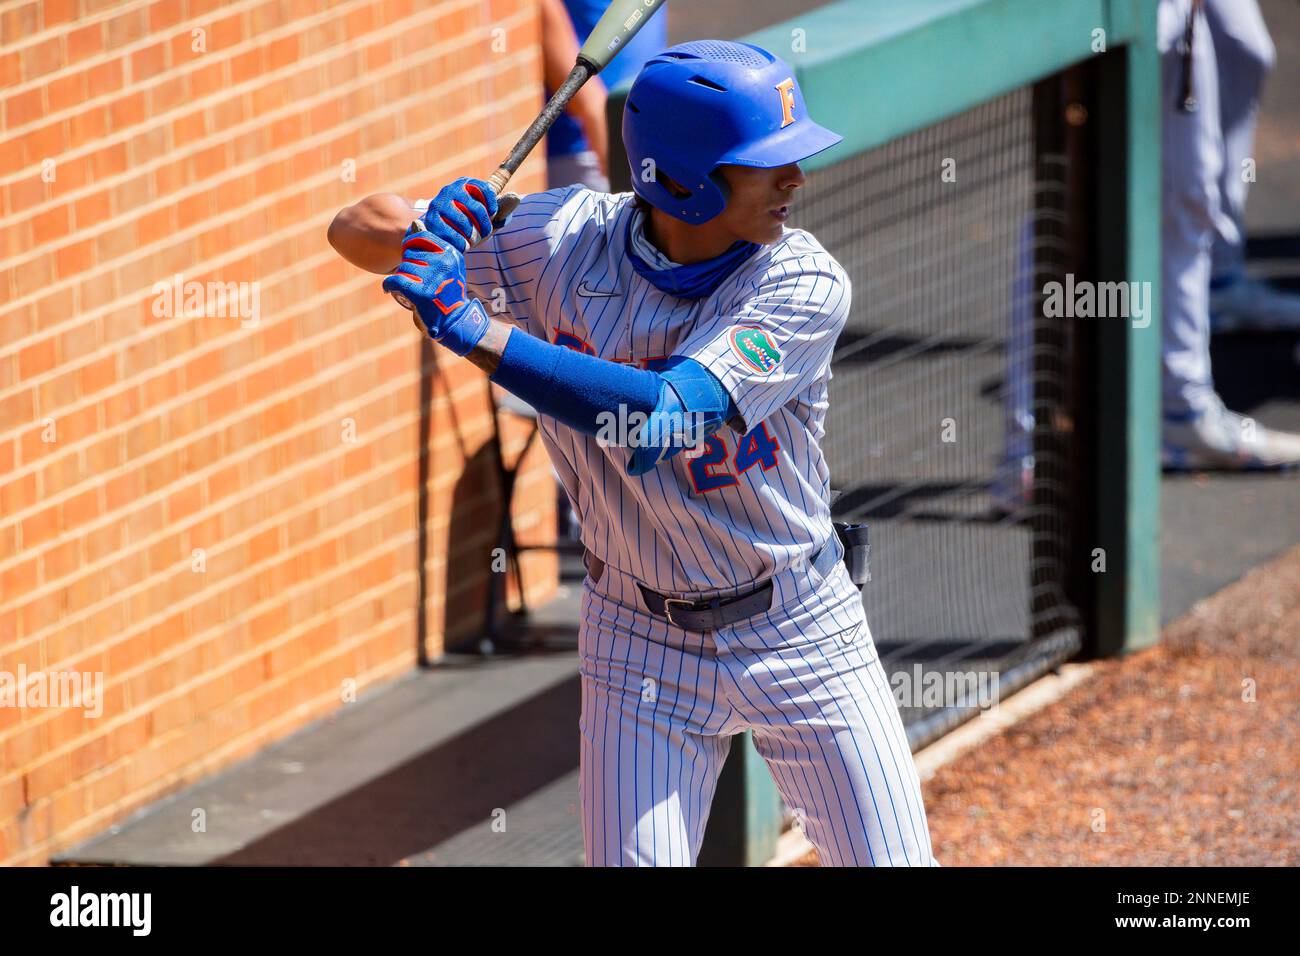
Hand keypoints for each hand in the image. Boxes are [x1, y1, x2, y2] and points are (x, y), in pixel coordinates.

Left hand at [382, 223, 489, 355]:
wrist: (455, 321)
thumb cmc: (448, 292)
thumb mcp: (449, 265)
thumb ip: (435, 246)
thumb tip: (416, 224)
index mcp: (450, 252)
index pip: (421, 237)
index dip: (412, 246)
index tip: (413, 258)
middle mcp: (443, 262)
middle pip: (410, 253)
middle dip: (408, 265)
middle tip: (414, 278)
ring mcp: (432, 277)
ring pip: (403, 268)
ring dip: (401, 277)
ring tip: (409, 288)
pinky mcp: (420, 292)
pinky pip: (395, 280)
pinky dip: (389, 285)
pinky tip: (390, 289)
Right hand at [419, 177, 498, 252]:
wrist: (441, 234)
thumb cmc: (469, 222)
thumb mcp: (487, 214)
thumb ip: (502, 206)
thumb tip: (516, 196)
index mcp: (465, 183)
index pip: (486, 189)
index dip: (492, 206)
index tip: (492, 215)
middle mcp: (450, 189)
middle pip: (476, 208)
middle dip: (484, 226)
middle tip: (485, 233)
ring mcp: (438, 204)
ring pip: (464, 222)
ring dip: (472, 236)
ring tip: (472, 240)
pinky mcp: (430, 220)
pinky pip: (451, 234)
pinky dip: (461, 243)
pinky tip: (463, 245)